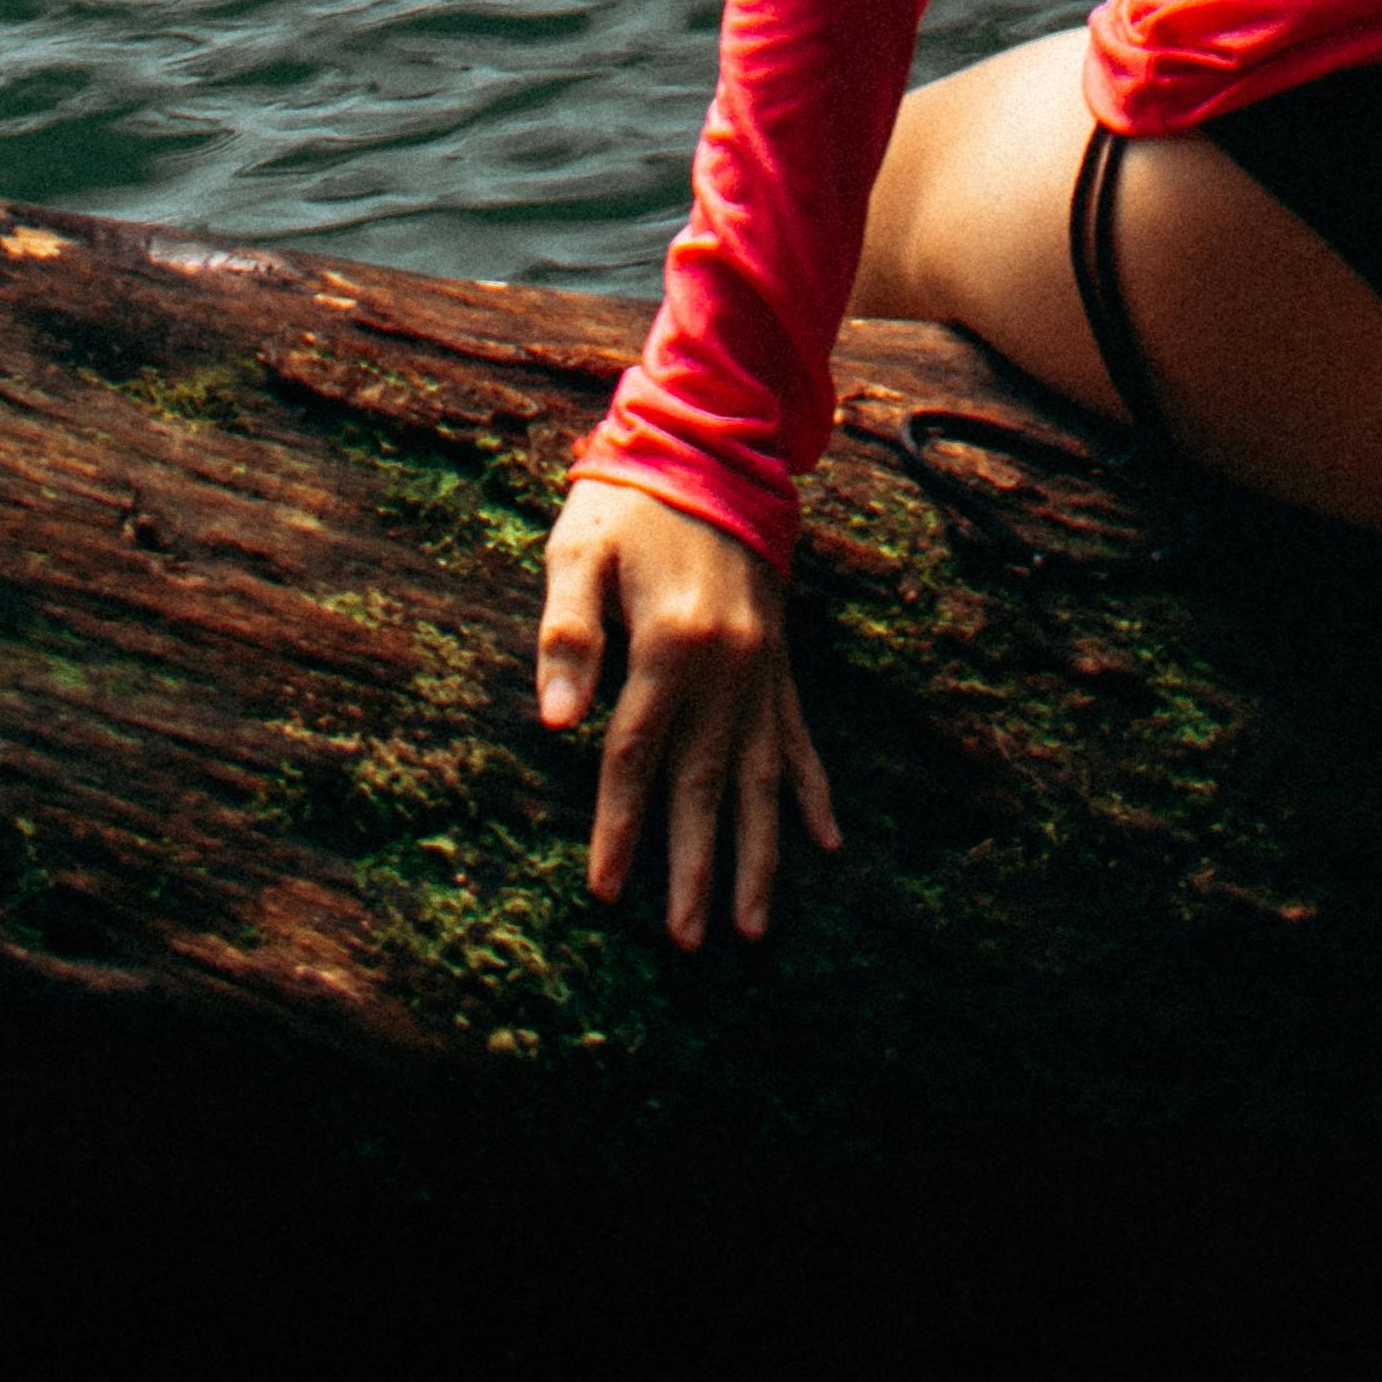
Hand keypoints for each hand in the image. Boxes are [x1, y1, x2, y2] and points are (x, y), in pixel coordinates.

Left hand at [535, 474, 841, 949]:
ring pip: (761, 778)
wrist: (711, 441)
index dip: (619, 827)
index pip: (636, 757)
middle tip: (690, 940)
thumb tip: (554, 722)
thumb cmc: (629, 499)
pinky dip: (813, 792)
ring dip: (758, 854)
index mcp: (669, 643)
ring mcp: (762, 667)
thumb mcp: (579, 551)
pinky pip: (800, 738)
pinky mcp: (781, 659)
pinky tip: (827, 843)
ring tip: (753, 923)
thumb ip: (567, 636)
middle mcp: (727, 666)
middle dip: (696, 867)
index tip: (608, 891)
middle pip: (704, 783)